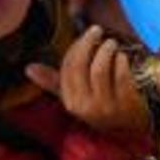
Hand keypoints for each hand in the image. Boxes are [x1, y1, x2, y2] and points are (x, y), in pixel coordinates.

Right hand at [27, 24, 152, 135]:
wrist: (131, 129)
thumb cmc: (101, 107)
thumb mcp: (77, 98)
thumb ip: (54, 82)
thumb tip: (28, 68)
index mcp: (71, 102)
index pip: (67, 68)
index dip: (76, 47)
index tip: (85, 36)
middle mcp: (86, 106)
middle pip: (80, 66)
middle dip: (87, 43)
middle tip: (97, 30)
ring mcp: (106, 107)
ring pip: (100, 70)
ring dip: (105, 50)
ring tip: (111, 43)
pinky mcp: (127, 104)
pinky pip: (121, 76)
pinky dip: (121, 61)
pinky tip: (122, 56)